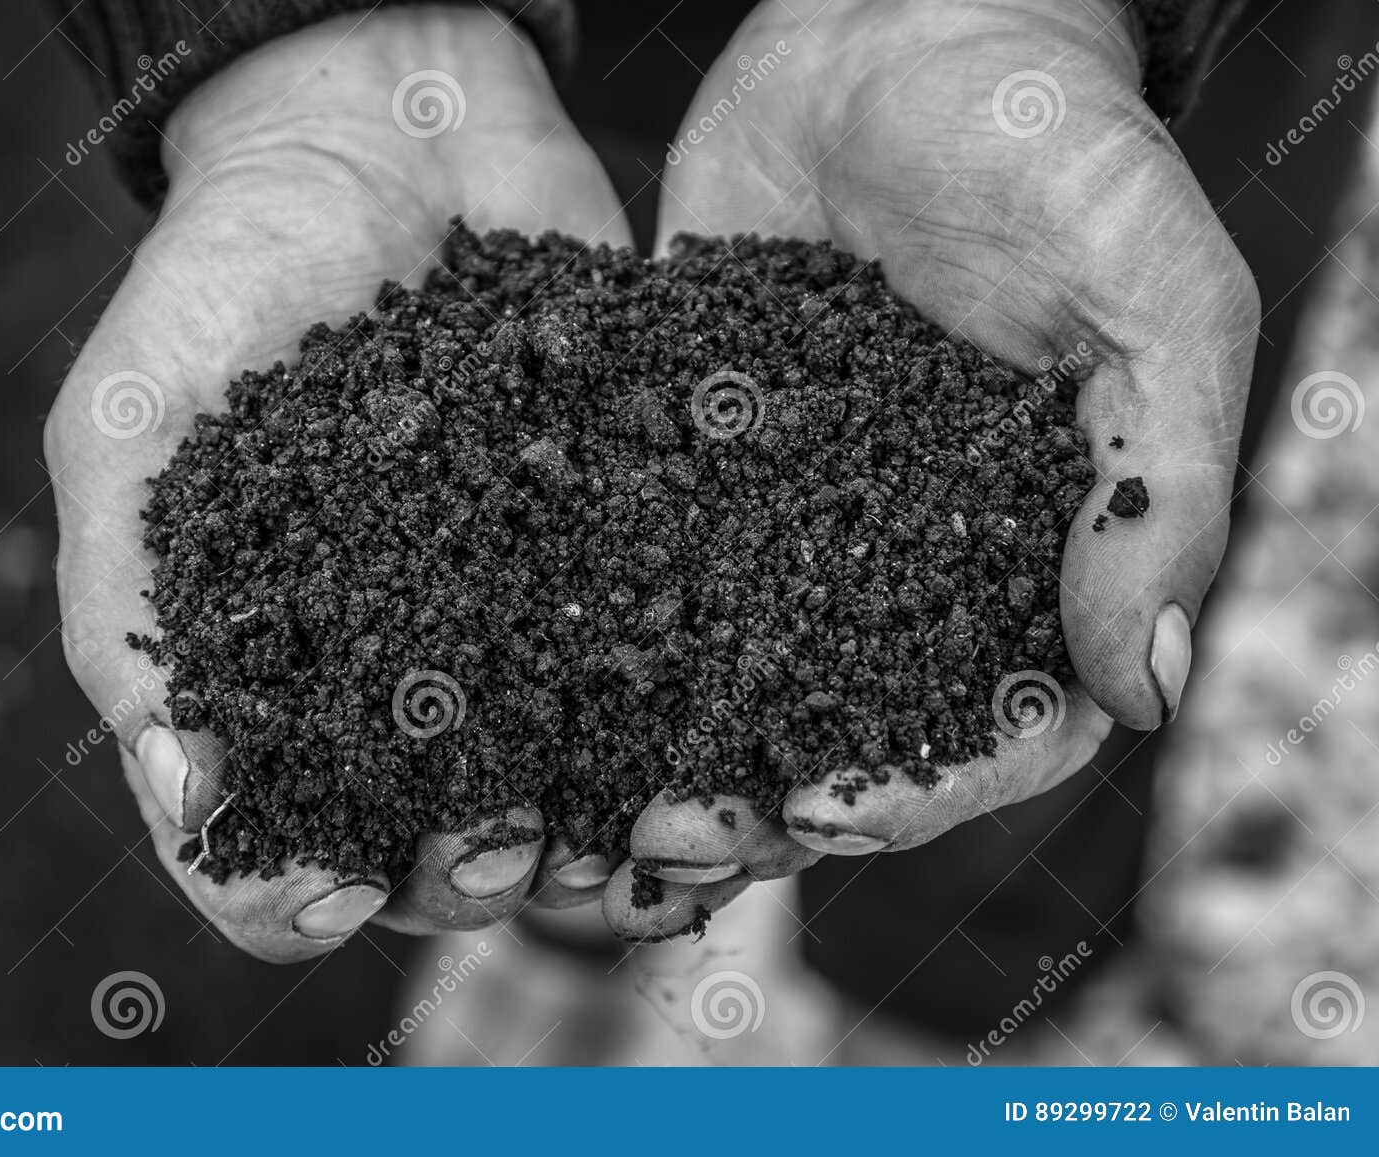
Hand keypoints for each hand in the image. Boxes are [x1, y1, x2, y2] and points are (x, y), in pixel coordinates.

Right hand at [45, 8, 628, 960]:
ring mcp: (521, 623)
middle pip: (438, 843)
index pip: (278, 845)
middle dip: (474, 878)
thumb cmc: (220, 280)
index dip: (296, 896)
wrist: (374, 132)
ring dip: (607, 846)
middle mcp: (403, 677)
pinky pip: (670, 666)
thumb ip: (129, 606)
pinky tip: (723, 748)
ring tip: (633, 846)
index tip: (341, 887)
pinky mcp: (624, 550)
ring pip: (572, 790)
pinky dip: (697, 725)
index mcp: (275, 678)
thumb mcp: (130, 432)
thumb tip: (185, 797)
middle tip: (507, 851)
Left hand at [607, 0, 1259, 938]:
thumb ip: (1157, 485)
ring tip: (586, 805)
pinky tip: (516, 685)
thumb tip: (1146, 690)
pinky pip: (637, 565)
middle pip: (842, 734)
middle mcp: (903, 565)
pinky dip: (587, 635)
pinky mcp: (688, 460)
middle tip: (670, 839)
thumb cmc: (1052, 145)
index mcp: (1027, 557)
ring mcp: (788, 522)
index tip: (827, 809)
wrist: (895, 29)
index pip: (991, 727)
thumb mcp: (1149, 293)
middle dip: (763, 805)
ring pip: (728, 679)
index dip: (920, 790)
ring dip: (662, 755)